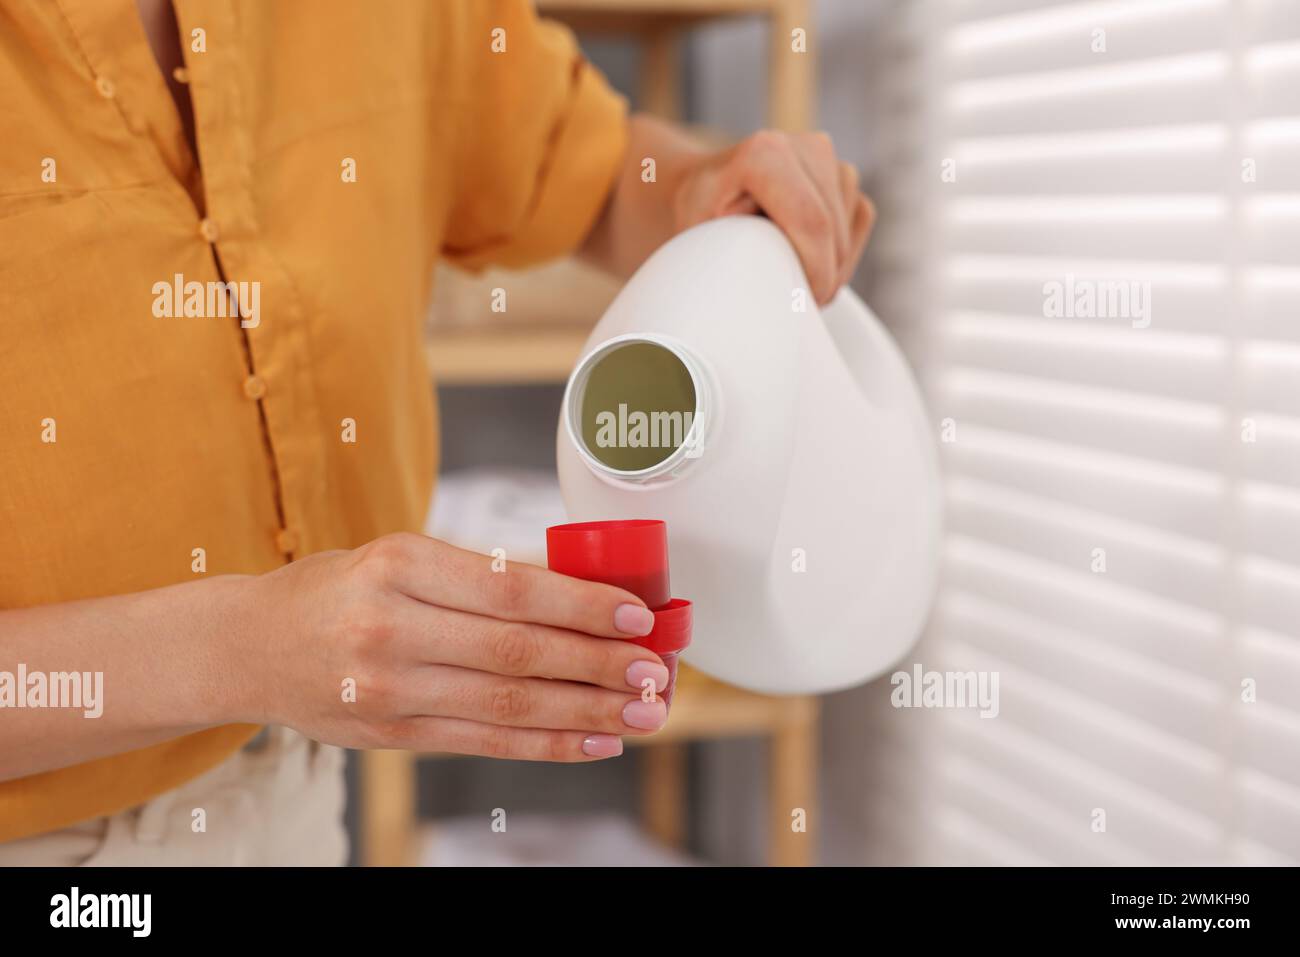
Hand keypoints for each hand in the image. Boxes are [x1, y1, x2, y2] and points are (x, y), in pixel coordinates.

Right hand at [234, 533, 669, 760]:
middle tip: (656, 672)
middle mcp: (390, 629)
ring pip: (508, 706)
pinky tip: (594, 741)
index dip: (582, 606)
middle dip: (598, 665)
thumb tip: (582, 591)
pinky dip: (546, 744)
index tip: (638, 615)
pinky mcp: (391, 736)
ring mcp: (387, 690)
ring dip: (586, 712)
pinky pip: (484, 743)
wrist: (249, 645)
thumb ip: (480, 576)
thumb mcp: (400, 557)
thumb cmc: (339, 588)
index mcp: (399, 565)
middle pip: (518, 653)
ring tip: (642, 712)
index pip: (511, 589)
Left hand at [673, 130, 875, 304]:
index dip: (816, 272)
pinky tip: (809, 256)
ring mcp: (829, 156)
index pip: (811, 223)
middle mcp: (805, 146)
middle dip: (825, 276)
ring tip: (791, 271)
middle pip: (833, 230)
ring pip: (848, 229)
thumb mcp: (704, 238)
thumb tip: (781, 289)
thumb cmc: (699, 217)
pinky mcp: (843, 173)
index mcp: (766, 154)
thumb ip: (740, 256)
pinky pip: (859, 220)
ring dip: (832, 265)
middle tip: (796, 301)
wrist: (705, 187)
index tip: (803, 302)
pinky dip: (842, 250)